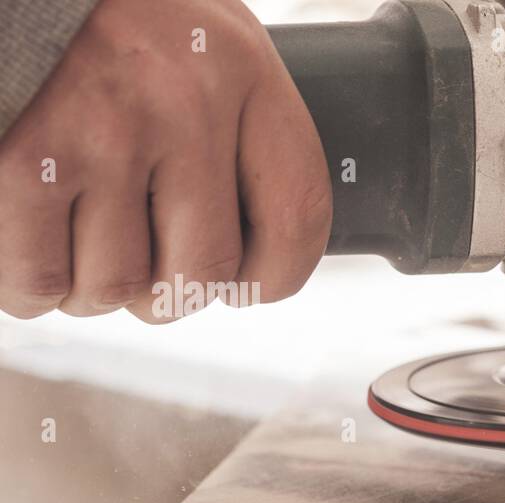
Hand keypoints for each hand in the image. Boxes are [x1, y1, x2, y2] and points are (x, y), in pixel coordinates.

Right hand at [0, 0, 330, 321]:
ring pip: (118, 285)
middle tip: (143, 266)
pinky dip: (32, 288)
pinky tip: (32, 248)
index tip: (249, 284)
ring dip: (94, 288)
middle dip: (170, 293)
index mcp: (242, 69)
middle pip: (203, 271)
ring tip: (80, 240)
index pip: (298, 216)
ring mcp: (102, 132)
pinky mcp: (23, 160)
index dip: (276, 275)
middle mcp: (182, 101)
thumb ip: (236, 130)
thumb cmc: (105, 14)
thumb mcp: (200, 45)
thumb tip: (251, 250)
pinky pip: (38, 277)